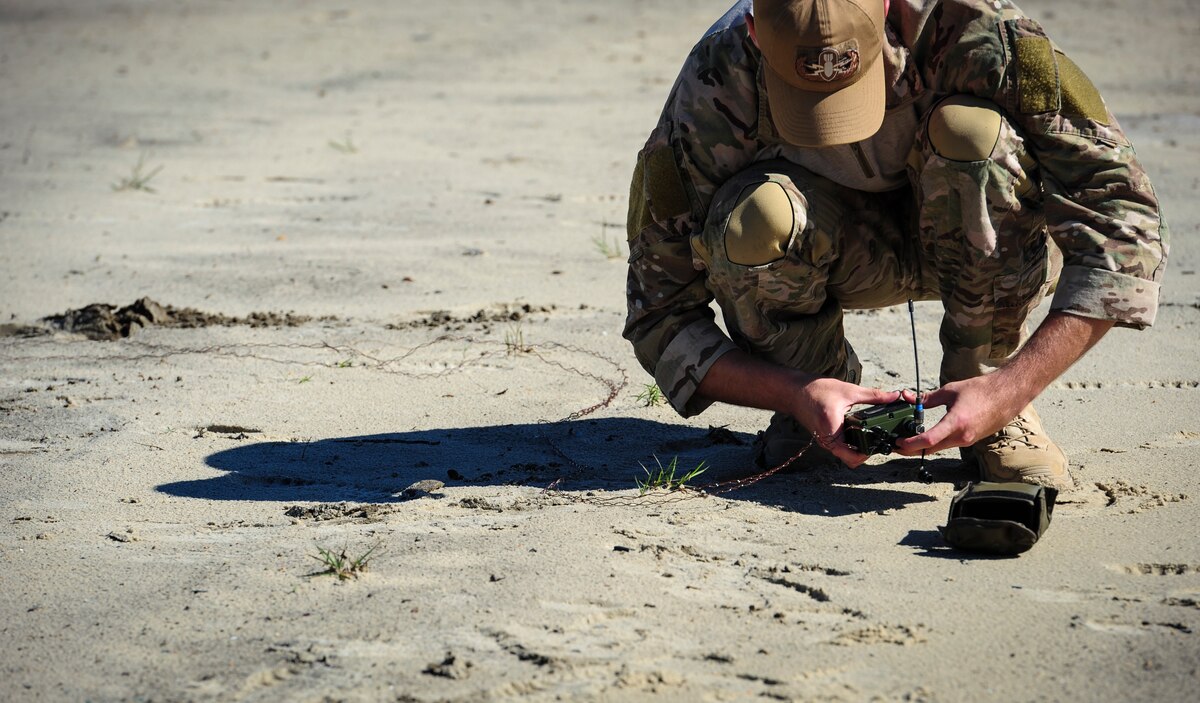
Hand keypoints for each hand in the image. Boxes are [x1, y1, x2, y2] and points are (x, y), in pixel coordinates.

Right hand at [792, 379, 903, 467]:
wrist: (794, 391)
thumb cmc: (816, 390)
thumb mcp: (848, 391)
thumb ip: (874, 396)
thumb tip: (894, 396)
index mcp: (832, 431)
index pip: (852, 456)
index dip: (868, 454)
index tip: (878, 443)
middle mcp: (827, 441)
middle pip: (850, 459)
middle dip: (866, 453)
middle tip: (878, 441)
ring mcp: (825, 441)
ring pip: (845, 455)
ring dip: (858, 449)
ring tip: (870, 436)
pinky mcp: (824, 439)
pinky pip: (840, 448)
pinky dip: (850, 444)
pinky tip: (858, 432)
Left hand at [893, 375, 1026, 455]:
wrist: (1007, 395)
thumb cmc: (981, 390)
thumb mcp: (950, 390)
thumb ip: (927, 397)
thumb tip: (908, 397)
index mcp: (956, 422)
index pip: (928, 440)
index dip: (910, 444)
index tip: (899, 443)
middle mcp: (962, 436)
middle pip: (931, 449)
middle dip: (912, 449)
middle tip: (898, 446)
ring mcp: (968, 440)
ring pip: (940, 447)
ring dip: (924, 447)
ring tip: (909, 441)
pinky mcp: (971, 440)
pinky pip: (950, 444)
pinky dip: (937, 442)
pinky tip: (928, 436)